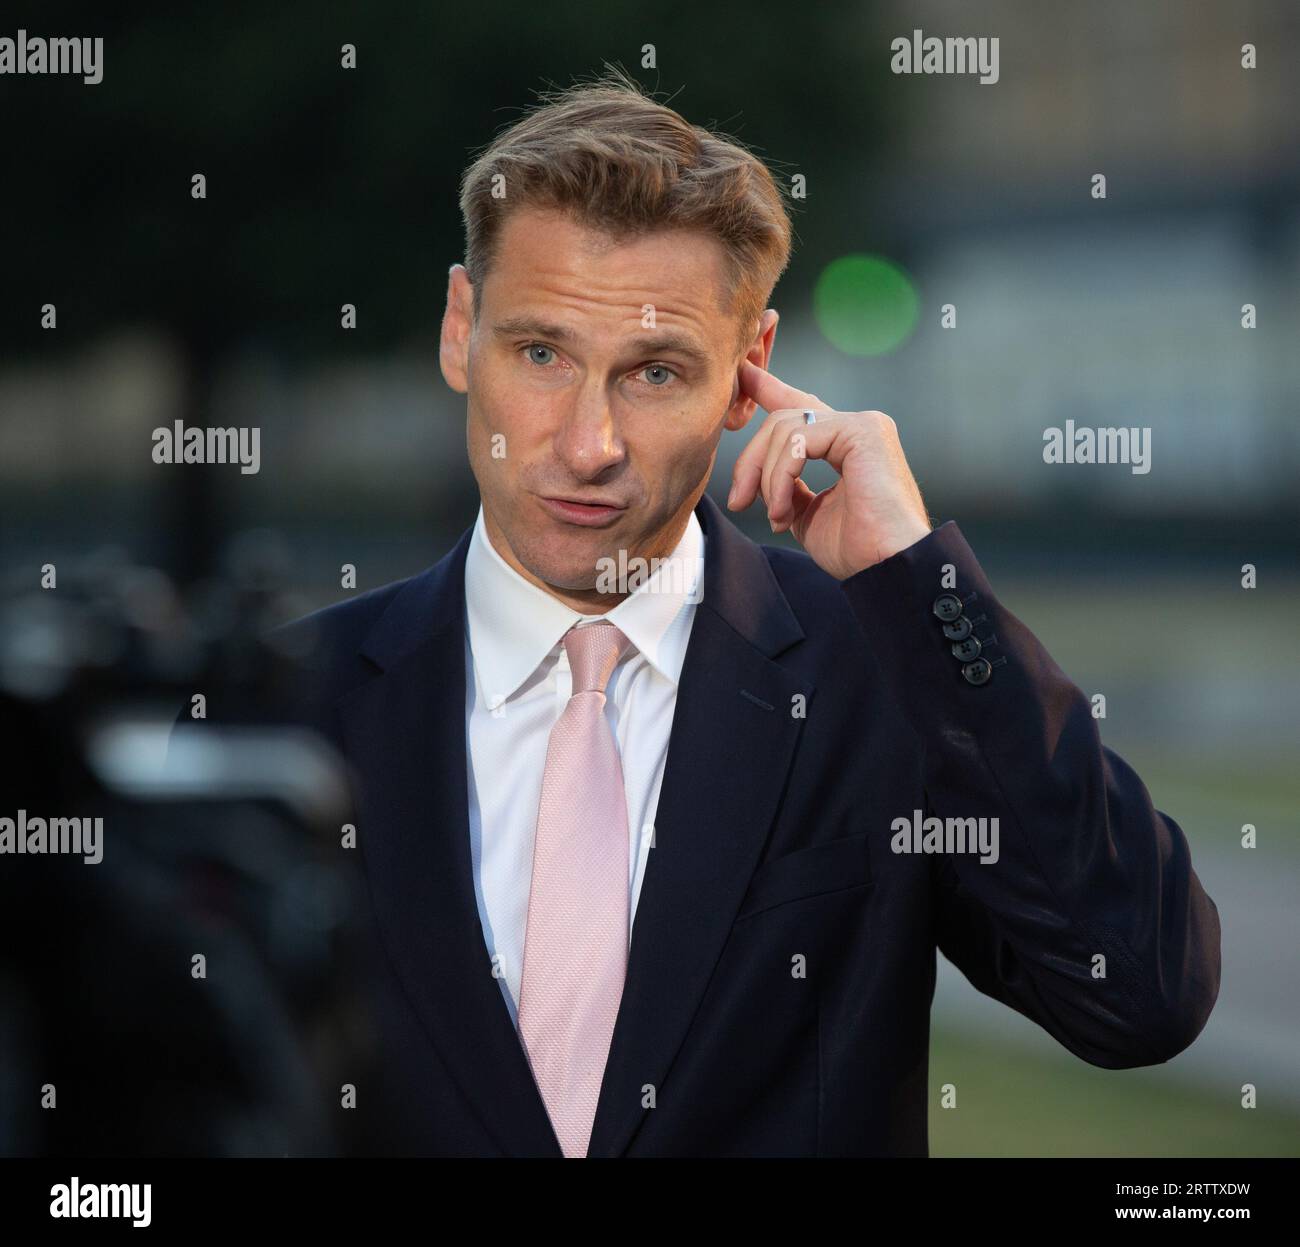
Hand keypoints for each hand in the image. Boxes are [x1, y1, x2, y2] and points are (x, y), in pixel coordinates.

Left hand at [726, 360, 932, 578]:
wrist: (888, 567)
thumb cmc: (858, 549)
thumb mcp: (808, 514)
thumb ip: (789, 487)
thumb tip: (759, 479)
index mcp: (847, 442)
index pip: (801, 406)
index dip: (769, 390)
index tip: (744, 376)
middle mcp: (857, 426)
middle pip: (783, 420)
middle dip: (752, 460)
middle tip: (739, 501)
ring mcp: (862, 424)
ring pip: (785, 428)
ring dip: (767, 478)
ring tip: (775, 516)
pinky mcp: (862, 430)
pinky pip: (798, 441)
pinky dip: (781, 477)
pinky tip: (784, 510)